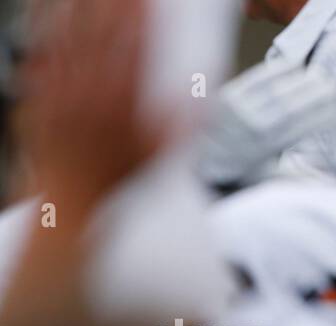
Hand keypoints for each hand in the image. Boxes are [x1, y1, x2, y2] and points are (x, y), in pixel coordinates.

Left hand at [20, 0, 164, 210]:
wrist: (72, 203)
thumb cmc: (115, 182)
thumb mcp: (159, 158)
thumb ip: (181, 128)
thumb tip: (202, 104)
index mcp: (125, 106)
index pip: (135, 50)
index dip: (140, 20)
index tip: (145, 0)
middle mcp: (92, 96)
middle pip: (101, 37)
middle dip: (110, 5)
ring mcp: (63, 93)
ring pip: (70, 39)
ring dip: (79, 9)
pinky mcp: (40, 95)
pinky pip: (43, 53)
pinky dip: (47, 28)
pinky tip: (51, 10)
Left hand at [198, 61, 335, 187]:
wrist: (203, 161)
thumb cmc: (245, 172)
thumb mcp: (272, 179)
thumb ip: (300, 179)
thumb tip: (335, 187)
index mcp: (264, 152)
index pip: (298, 129)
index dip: (320, 116)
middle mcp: (249, 129)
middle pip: (289, 107)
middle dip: (314, 95)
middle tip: (334, 86)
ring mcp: (236, 110)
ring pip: (274, 91)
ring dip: (300, 81)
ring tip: (319, 74)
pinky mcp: (226, 95)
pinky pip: (256, 79)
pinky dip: (276, 70)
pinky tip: (295, 63)